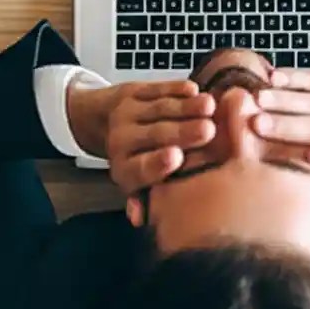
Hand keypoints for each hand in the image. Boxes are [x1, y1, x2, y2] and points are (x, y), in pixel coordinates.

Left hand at [68, 79, 215, 196]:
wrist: (99, 121)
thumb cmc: (135, 160)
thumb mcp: (135, 184)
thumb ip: (144, 200)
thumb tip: (140, 219)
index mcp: (125, 169)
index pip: (140, 169)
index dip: (157, 164)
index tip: (176, 158)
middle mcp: (122, 140)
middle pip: (155, 135)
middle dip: (182, 132)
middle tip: (209, 131)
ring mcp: (127, 113)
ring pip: (159, 109)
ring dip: (186, 107)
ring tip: (210, 107)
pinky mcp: (133, 91)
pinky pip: (156, 88)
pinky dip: (175, 88)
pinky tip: (194, 90)